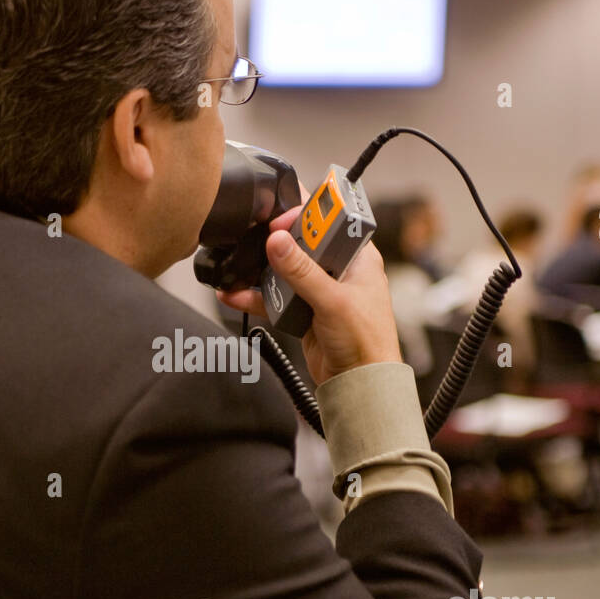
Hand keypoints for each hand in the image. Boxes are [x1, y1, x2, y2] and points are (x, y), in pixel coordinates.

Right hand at [217, 200, 401, 386]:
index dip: (303, 214)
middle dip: (274, 241)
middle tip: (251, 239)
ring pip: (283, 269)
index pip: (329, 220)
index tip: (278, 219)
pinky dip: (255, 296)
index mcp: (357, 256)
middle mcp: (338, 268)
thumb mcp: (332, 300)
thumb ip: (302, 270)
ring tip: (235, 266)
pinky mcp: (303, 309)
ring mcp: (319, 289)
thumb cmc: (366, 342)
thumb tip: (277, 241)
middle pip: (300, 241)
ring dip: (259, 269)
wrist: (359, 384)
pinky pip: (274, 296)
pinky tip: (233, 294)